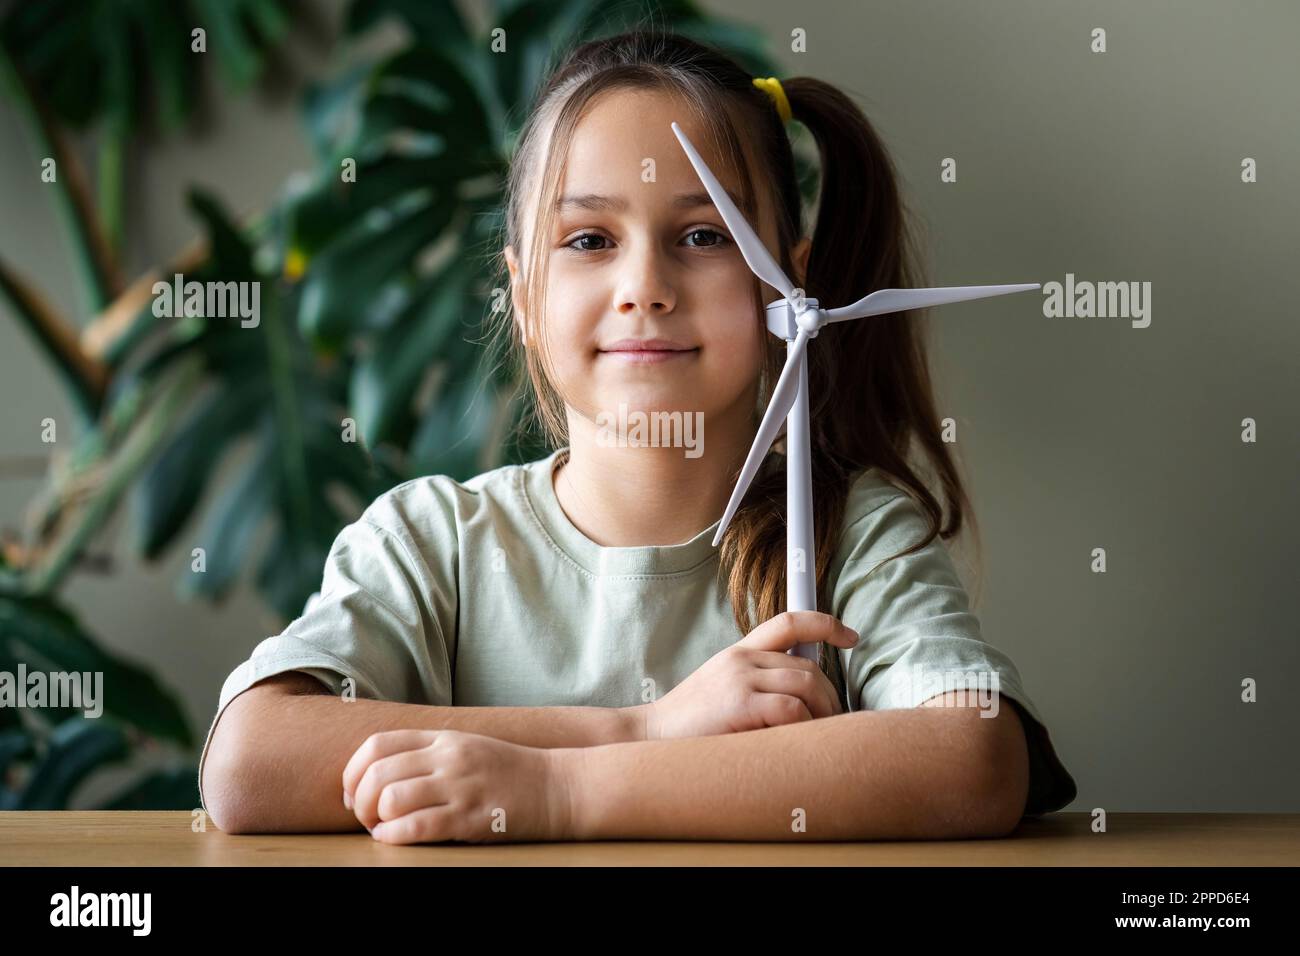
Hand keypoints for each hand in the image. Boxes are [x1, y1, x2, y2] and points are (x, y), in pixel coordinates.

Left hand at [341, 729, 575, 843]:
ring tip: (383, 829)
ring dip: (375, 820)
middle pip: (377, 773)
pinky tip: (395, 838)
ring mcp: (460, 786)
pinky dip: (395, 836)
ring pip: (391, 798)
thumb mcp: (466, 748)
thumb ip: (427, 754)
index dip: (353, 772)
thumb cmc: (509, 772)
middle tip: (366, 818)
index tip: (353, 793)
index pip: (377, 745)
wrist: (558, 787)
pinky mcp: (471, 817)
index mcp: (443, 738)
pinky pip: (417, 826)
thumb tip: (377, 776)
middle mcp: (448, 757)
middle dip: (359, 801)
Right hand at [642, 611, 858, 739]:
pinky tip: (800, 744)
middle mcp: (742, 659)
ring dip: (823, 714)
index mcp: (739, 653)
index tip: (851, 635)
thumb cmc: (688, 727)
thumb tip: (805, 704)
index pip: (789, 622)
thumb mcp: (723, 693)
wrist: (647, 738)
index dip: (825, 624)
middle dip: (831, 696)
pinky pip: (792, 710)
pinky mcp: (739, 704)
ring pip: (806, 685)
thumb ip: (757, 687)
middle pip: (809, 666)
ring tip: (822, 739)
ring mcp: (740, 679)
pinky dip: (805, 728)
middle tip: (835, 724)